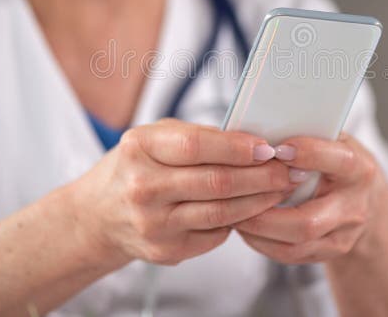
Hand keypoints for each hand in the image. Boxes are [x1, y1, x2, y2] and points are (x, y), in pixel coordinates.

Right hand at [70, 119, 298, 266]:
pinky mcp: (165, 250)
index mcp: (139, 148)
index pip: (196, 147)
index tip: (266, 147)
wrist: (99, 214)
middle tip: (287, 169)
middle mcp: (143, 187)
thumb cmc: (135, 166)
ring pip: (221, 212)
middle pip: (215, 182)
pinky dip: (239, 220)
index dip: (236, 148)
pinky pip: (215, 233)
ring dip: (259, 200)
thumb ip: (198, 137)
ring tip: (281, 188)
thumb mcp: (154, 138)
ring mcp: (153, 224)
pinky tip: (254, 208)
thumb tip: (252, 141)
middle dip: (260, 176)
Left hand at [233, 133, 382, 263]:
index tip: (276, 149)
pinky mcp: (328, 252)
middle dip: (266, 213)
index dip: (308, 155)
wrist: (368, 202)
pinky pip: (290, 255)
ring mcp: (342, 235)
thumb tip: (266, 125)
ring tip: (234, 213)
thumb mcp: (334, 140)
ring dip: (258, 231)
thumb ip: (309, 133)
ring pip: (295, 244)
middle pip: (308, 220)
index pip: (338, 162)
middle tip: (237, 196)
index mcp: (358, 169)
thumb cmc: (339, 161)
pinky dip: (262, 243)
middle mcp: (353, 206)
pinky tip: (245, 227)